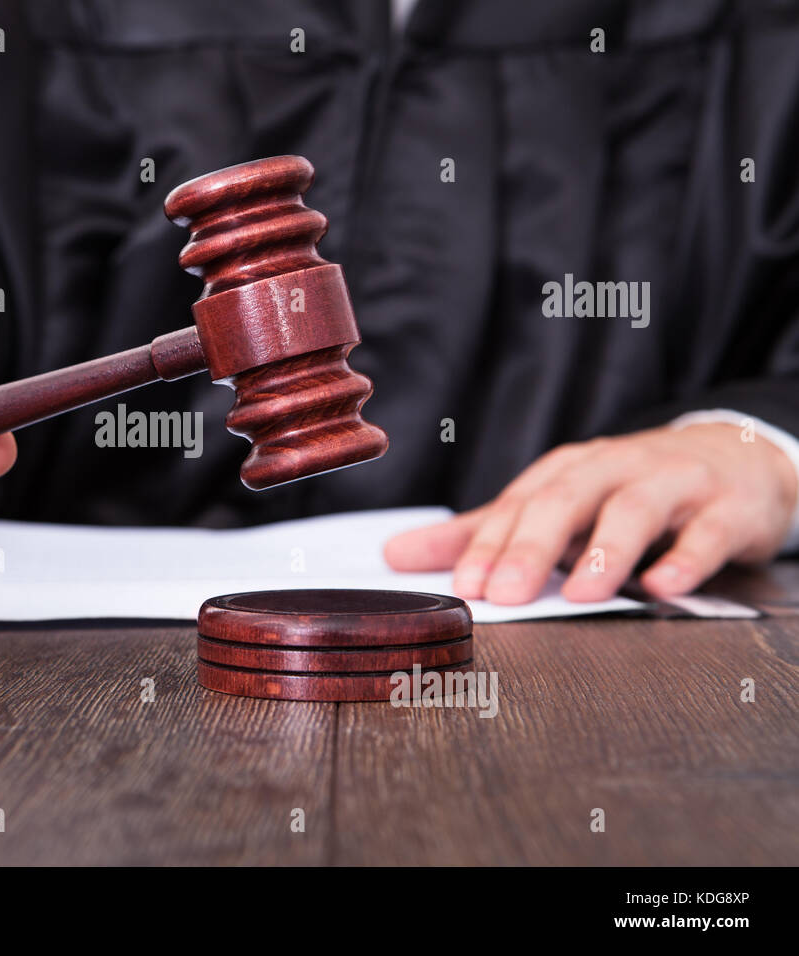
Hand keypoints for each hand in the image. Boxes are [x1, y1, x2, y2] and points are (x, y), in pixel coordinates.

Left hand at [384, 424, 796, 604]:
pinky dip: (685, 559)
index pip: (518, 506)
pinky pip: (707, 532)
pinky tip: (663, 589)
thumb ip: (479, 535)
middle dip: (532, 547)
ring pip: (635, 509)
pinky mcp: (727, 508)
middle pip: (566, 500)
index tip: (464, 587)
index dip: (489, 546)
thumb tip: (394, 554)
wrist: (735, 461)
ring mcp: (673, 484)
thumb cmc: (627, 491)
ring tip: (580, 595)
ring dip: (605, 551)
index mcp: (566, 472)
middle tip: (505, 595)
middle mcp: (613, 469)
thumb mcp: (553, 507)